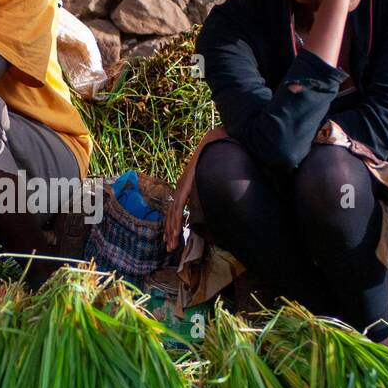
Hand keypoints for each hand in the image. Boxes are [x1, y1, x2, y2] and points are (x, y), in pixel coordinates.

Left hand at [165, 127, 227, 251]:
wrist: (216, 139)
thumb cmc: (217, 157)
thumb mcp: (211, 178)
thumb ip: (209, 190)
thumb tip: (215, 203)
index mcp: (186, 187)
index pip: (175, 210)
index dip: (173, 225)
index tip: (172, 239)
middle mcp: (181, 186)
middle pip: (171, 214)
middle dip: (170, 232)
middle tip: (170, 248)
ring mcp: (183, 184)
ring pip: (173, 211)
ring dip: (172, 229)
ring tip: (172, 243)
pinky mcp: (187, 182)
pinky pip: (180, 203)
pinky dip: (177, 217)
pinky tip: (176, 228)